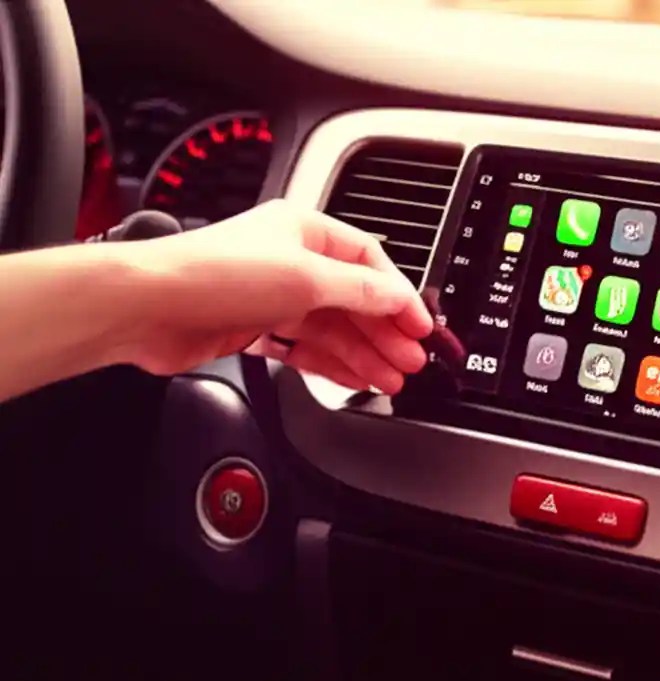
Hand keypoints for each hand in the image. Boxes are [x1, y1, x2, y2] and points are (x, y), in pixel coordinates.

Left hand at [113, 200, 431, 392]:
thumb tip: (398, 298)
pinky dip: (331, 365)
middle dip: (384, 332)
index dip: (398, 294)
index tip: (419, 324)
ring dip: (364, 354)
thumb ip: (359, 292)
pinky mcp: (254, 330)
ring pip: (332, 329)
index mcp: (305, 231)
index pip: (369, 261)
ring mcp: (272, 297)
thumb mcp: (304, 277)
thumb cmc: (214, 274)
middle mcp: (290, 261)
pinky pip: (305, 349)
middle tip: (410, 361)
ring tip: (391, 379)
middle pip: (353, 300)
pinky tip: (356, 379)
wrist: (149, 307)